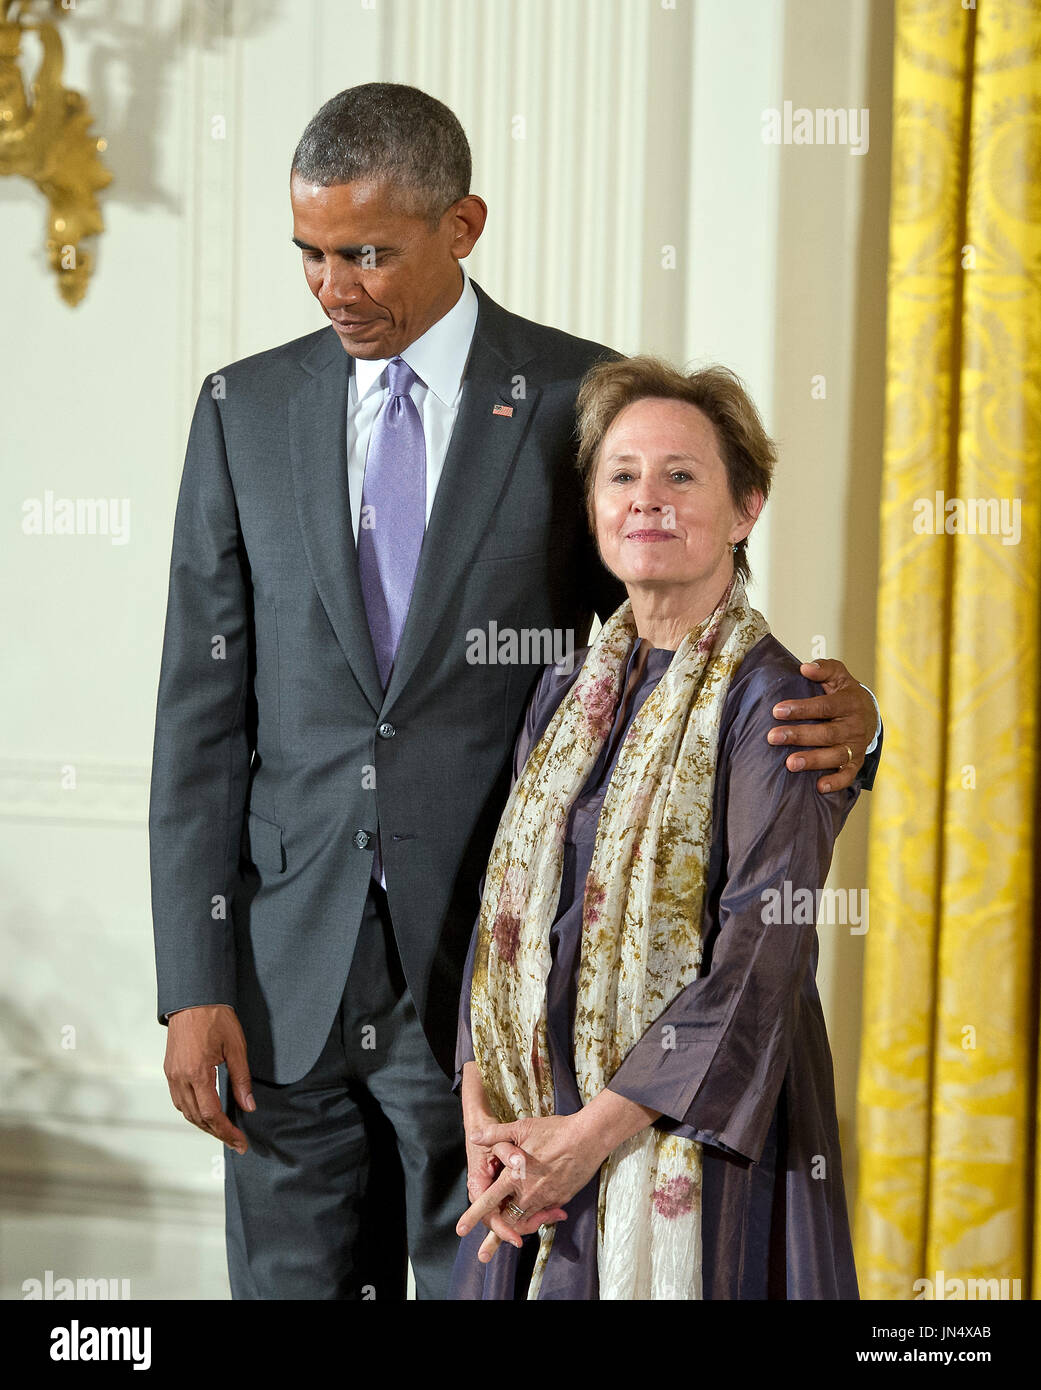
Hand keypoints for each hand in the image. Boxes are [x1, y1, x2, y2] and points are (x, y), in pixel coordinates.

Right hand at [164, 1004, 253, 1153]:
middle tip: (236, 1141)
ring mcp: (172, 1075)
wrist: (193, 998)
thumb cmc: (216, 1017)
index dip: (227, 1131)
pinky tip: (205, 1112)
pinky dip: (192, 1111)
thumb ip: (241, 1079)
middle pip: (197, 1117)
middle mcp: (180, 1077)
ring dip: (204, 1124)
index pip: (211, 1114)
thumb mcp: (236, 1047)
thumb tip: (249, 1106)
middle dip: (217, 1132)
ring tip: (223, 1130)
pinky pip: (179, 1100)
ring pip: (186, 1111)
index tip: (240, 1141)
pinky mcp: (170, 1070)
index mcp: (198, 1072)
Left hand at [456, 1113, 604, 1263]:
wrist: (588, 1139)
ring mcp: (545, 1199)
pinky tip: (537, 1214)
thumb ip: (495, 1134)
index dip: (473, 1216)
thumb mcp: (522, 1127)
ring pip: (526, 1220)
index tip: (460, 1229)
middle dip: (494, 1238)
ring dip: (517, 1228)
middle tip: (483, 1255)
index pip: (488, 1202)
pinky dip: (538, 1216)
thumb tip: (474, 1136)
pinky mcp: (560, 1199)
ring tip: (511, 1238)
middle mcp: (528, 1193)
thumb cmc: (555, 1131)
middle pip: (507, 1221)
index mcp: (514, 1177)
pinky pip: (544, 1214)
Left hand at [767, 659, 876, 792]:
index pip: (824, 706)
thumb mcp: (839, 676)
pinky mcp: (856, 762)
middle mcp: (854, 726)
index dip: (801, 708)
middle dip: (799, 736)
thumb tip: (805, 668)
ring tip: (790, 764)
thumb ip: (824, 669)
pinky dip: (836, 782)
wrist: (871, 714)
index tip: (776, 710)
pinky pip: (848, 775)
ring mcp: (856, 746)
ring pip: (835, 755)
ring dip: (813, 760)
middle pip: (826, 733)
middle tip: (772, 737)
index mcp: (849, 703)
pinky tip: (819, 787)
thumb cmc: (845, 694)